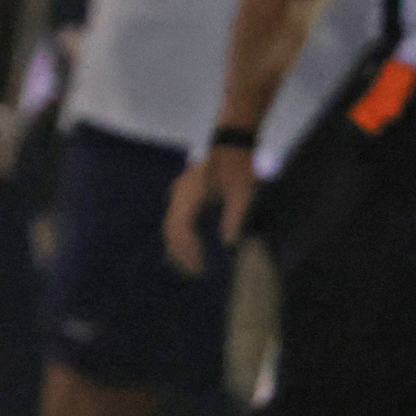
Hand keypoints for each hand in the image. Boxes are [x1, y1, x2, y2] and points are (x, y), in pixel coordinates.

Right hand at [164, 144, 255, 275]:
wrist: (232, 142)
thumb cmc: (239, 165)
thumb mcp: (244, 193)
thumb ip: (235, 218)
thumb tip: (230, 244)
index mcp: (190, 194)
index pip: (181, 228)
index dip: (188, 250)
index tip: (199, 268)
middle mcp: (179, 193)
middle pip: (171, 228)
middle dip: (181, 252)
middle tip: (194, 274)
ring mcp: (180, 191)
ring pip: (172, 224)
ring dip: (180, 245)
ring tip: (191, 265)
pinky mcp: (185, 191)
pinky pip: (177, 217)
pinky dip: (182, 234)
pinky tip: (191, 247)